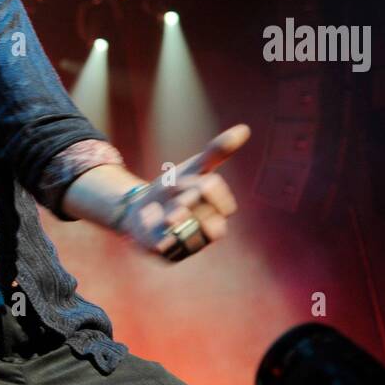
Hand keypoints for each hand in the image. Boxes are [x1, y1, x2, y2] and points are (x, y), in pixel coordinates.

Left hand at [116, 124, 249, 260]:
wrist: (139, 208)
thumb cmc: (173, 188)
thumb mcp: (193, 168)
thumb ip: (217, 152)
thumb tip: (244, 129)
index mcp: (217, 213)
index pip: (225, 206)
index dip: (209, 191)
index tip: (196, 181)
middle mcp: (206, 233)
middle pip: (210, 223)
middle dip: (192, 204)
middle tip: (177, 198)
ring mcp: (188, 246)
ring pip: (191, 240)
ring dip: (177, 222)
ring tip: (167, 214)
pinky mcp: (167, 255)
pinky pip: (166, 250)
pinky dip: (158, 235)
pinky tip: (153, 223)